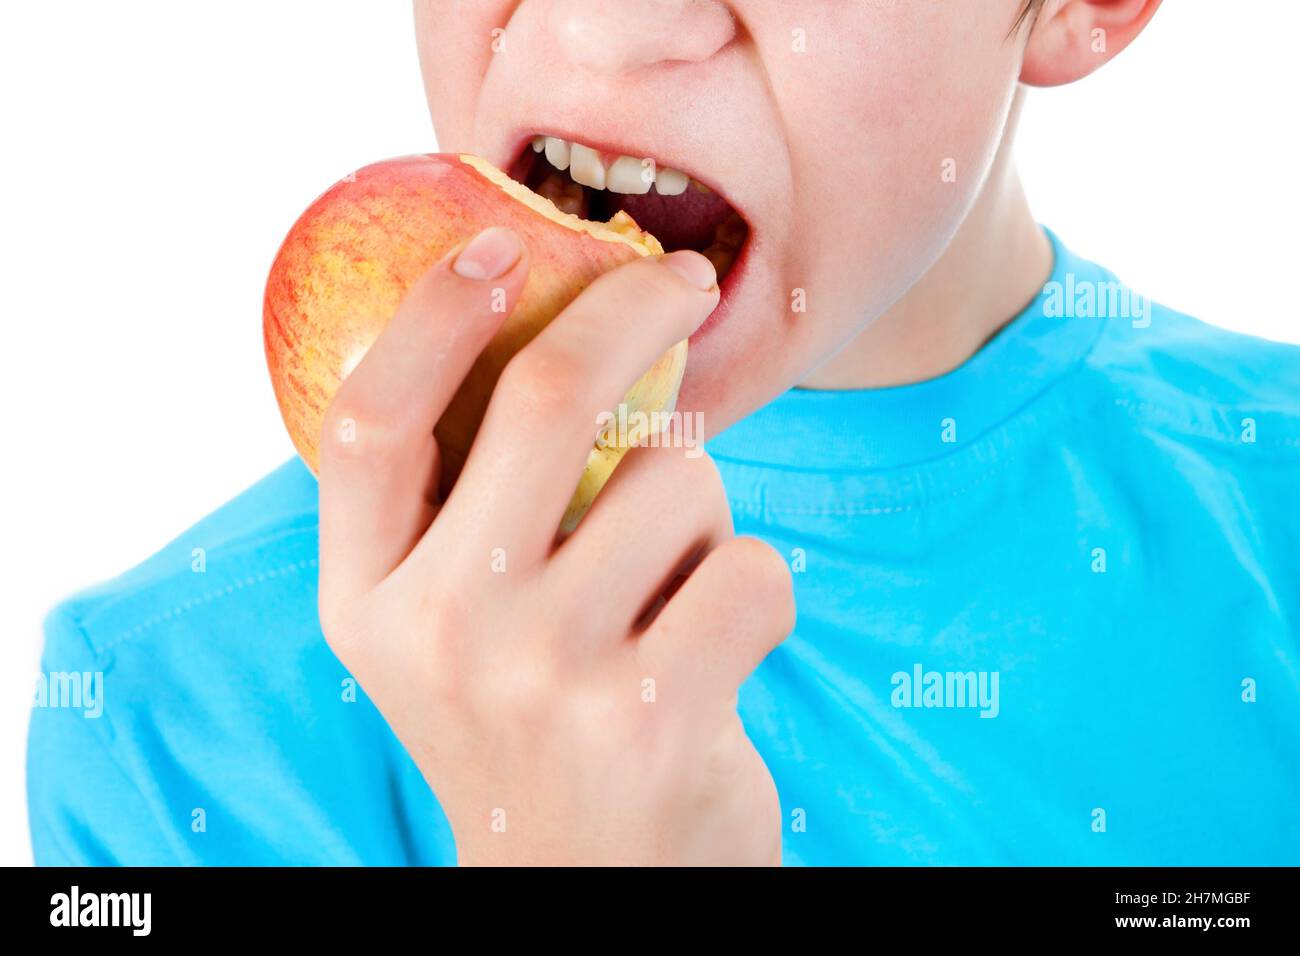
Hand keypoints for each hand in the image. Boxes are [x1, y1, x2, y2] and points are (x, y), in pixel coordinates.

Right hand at [316, 226, 793, 865]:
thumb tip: (555, 339)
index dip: (432, 315)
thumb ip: (468, 514)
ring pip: (679, 484)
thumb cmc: (533, 727)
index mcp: (367, 602)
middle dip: (634, 309)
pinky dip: (759, 586)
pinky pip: (754, 567)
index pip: (372, 423)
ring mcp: (544, 678)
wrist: (588, 889)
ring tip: (676, 589)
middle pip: (543, 402)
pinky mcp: (655, 717)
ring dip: (706, 510)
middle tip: (685, 283)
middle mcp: (438, 634)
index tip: (501, 246)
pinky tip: (719, 653)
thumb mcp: (450, 635)